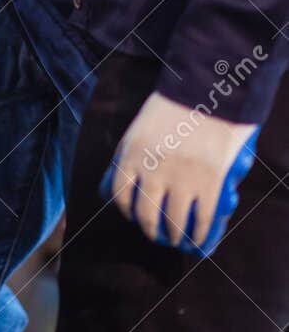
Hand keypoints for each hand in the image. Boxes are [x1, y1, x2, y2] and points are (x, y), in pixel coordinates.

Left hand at [101, 90, 258, 255]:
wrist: (206, 92)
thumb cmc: (171, 108)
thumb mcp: (139, 127)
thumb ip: (132, 153)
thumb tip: (124, 183)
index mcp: (133, 154)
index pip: (120, 194)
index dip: (125, 210)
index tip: (132, 215)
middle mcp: (154, 170)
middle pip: (146, 214)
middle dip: (149, 229)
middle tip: (154, 233)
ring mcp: (183, 178)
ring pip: (174, 222)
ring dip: (173, 236)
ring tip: (175, 238)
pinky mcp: (209, 182)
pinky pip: (202, 218)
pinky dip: (199, 234)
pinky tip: (197, 239)